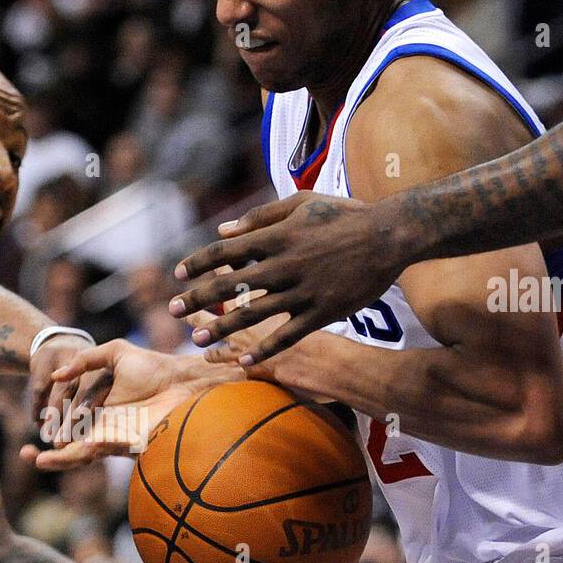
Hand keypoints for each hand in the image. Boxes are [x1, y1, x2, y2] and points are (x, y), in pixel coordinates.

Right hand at [22, 339, 223, 469]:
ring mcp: (117, 437)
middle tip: (27, 454)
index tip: (33, 428)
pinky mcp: (132, 441)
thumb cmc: (153, 367)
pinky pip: (107, 447)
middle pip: (69, 449)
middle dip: (47, 456)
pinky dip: (92, 447)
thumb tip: (57, 375)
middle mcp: (103, 428)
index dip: (48, 429)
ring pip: (84, 455)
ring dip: (62, 460)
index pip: (65, 425)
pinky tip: (81, 445)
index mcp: (96, 411)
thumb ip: (85, 359)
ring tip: (40, 461)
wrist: (182, 379)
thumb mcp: (115, 353)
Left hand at [169, 194, 410, 360]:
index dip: (199, 263)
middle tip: (173, 312)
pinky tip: (242, 360)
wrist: (390, 235)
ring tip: (197, 340)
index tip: (178, 274)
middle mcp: (285, 264)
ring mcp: (303, 291)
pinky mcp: (322, 312)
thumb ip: (259, 217)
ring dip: (221, 328)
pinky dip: (264, 349)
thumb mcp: (301, 203)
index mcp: (277, 236)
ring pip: (253, 313)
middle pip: (230, 285)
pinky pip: (287, 335)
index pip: (225, 251)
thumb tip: (222, 232)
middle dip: (198, 299)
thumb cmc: (344, 215)